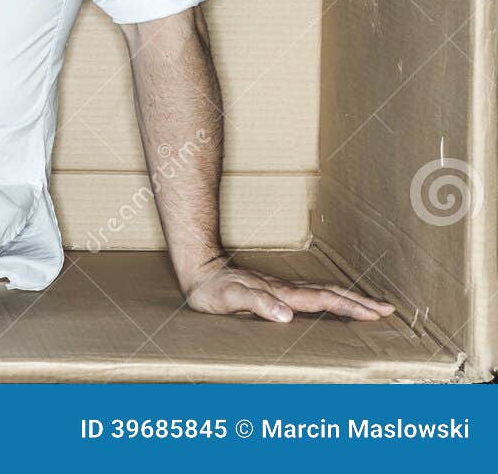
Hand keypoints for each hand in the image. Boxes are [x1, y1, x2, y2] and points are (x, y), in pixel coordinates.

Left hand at [182, 255, 394, 322]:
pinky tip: (331, 304)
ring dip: (348, 298)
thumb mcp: (230, 299)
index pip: (324, 300)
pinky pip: (310, 295)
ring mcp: (281, 290)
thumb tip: (286, 315)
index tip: (377, 312)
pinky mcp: (274, 292)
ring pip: (322, 292)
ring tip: (370, 306)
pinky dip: (329, 299)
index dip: (350, 306)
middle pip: (330, 293)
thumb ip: (256, 304)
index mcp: (282, 295)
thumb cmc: (211, 289)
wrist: (197, 270)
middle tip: (388, 308)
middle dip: (359, 301)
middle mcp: (286, 291)